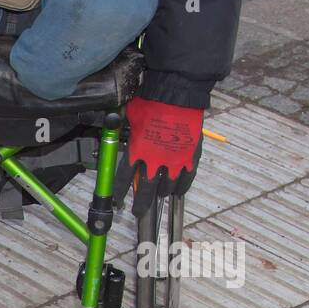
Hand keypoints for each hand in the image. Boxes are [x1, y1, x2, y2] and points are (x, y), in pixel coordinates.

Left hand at [119, 97, 202, 214]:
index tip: (119, 200)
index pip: (124, 179)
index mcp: (136, 152)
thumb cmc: (152, 102)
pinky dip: (182, 186)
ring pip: (167, 186)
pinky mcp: (191, 156)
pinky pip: (187, 178)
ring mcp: (174, 160)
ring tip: (160, 196)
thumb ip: (128, 131)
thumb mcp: (131, 117)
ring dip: (162, 193)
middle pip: (146, 190)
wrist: (177, 95)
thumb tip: (117, 129)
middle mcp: (154, 160)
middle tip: (138, 212)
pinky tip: (179, 192)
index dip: (121, 192)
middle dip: (141, 204)